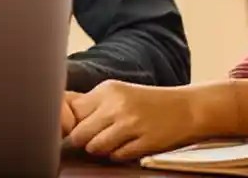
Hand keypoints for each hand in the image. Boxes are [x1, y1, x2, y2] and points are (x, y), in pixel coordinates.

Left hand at [64, 80, 198, 161]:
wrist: (187, 108)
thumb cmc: (147, 103)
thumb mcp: (118, 93)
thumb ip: (92, 104)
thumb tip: (60, 114)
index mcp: (107, 90)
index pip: (71, 111)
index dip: (70, 125)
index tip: (75, 129)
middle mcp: (117, 105)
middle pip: (79, 134)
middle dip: (84, 141)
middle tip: (96, 138)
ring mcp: (131, 123)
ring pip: (95, 148)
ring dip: (101, 150)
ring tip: (114, 142)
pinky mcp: (144, 142)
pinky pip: (116, 157)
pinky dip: (119, 155)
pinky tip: (130, 145)